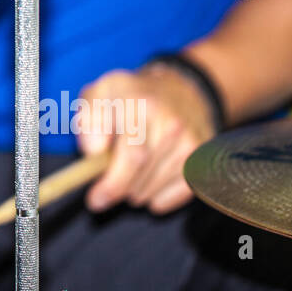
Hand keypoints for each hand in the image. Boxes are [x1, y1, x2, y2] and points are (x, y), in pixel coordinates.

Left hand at [77, 64, 216, 214]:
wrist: (179, 91)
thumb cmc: (131, 97)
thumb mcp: (100, 94)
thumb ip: (89, 120)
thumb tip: (93, 152)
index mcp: (140, 104)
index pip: (131, 157)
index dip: (112, 184)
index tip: (95, 199)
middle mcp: (171, 124)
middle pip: (140, 178)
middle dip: (117, 188)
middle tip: (106, 185)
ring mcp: (190, 144)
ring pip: (152, 191)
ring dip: (134, 190)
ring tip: (130, 170)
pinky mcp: (202, 162)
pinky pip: (172, 196)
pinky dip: (156, 196)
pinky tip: (150, 175)